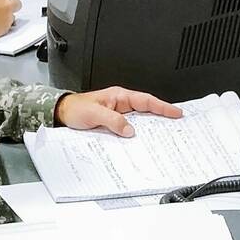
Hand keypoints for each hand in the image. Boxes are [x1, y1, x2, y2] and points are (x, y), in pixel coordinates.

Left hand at [55, 87, 182, 137]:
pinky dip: (137, 135)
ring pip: (139, 121)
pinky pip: (129, 129)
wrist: (63, 114)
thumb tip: (129, 130)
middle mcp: (121, 104)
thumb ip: (112, 120)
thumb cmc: (75, 109)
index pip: (146, 100)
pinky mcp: (114, 124)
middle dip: (162, 117)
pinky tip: (141, 143)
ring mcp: (118, 115)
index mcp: (119, 96)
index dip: (162, 107)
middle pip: (147, 111)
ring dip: (150, 128)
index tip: (176, 113)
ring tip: (164, 137)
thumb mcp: (94, 114)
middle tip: (177, 126)